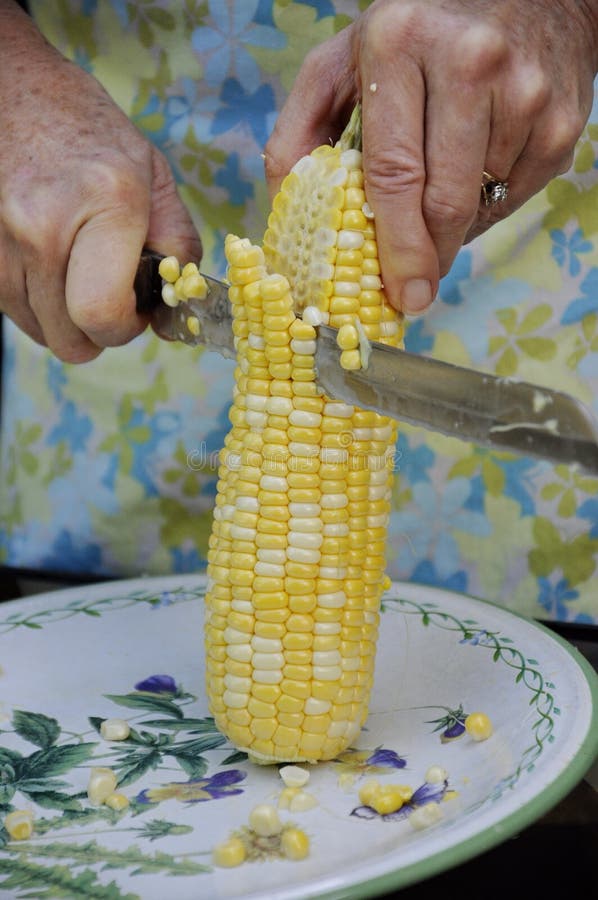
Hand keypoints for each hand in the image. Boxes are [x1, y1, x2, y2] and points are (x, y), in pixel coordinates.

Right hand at [0, 3, 200, 361]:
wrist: (7, 88)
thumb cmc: (88, 130)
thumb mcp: (153, 174)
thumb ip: (177, 247)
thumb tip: (176, 316)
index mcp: (105, 204)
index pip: (103, 316)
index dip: (125, 328)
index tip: (136, 310)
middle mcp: (44, 229)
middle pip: (71, 342)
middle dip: (99, 332)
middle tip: (111, 295)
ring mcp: (1, 245)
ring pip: (42, 332)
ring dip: (67, 317)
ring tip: (78, 267)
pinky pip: (15, 311)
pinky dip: (38, 300)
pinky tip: (49, 258)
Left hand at [265, 0, 597, 314]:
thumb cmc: (417, 33)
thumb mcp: (342, 62)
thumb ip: (300, 133)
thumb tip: (287, 215)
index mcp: (401, 45)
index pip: (394, 172)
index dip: (396, 247)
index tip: (400, 293)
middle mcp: (471, 63)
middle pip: (443, 203)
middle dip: (427, 259)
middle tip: (415, 289)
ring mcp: (525, 93)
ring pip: (481, 206)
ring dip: (456, 225)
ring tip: (440, 194)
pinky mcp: (561, 121)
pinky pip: (515, 196)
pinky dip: (489, 203)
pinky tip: (476, 170)